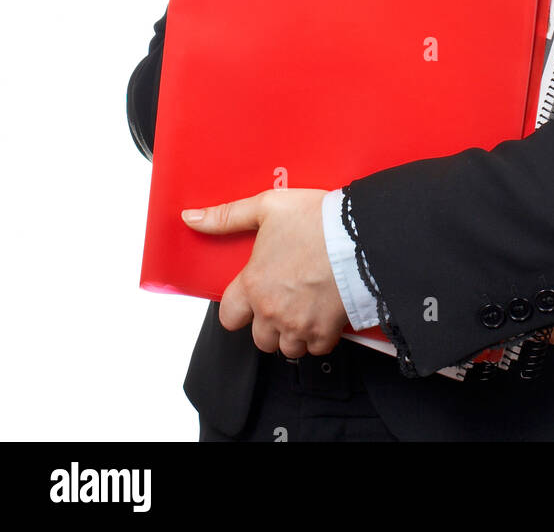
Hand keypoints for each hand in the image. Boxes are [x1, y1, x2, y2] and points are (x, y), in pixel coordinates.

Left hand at [181, 188, 348, 358]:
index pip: (228, 316)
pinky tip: (324, 315)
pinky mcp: (326, 332)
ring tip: (303, 309)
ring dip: (292, 333)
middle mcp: (272, 311)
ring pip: (286, 348)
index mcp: (254, 284)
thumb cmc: (316, 220)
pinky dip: (319, 337)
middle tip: (283, 300)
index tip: (250, 298)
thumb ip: (227, 216)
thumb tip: (191, 218)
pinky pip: (316, 349)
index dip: (237, 309)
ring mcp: (299, 325)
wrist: (360, 237)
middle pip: (259, 338)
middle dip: (267, 323)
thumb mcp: (267, 207)